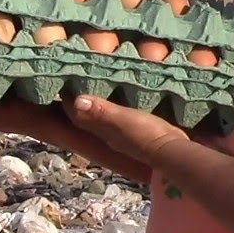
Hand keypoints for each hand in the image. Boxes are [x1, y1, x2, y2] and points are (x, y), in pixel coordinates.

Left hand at [61, 94, 188, 163]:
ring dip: (98, 106)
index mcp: (103, 130)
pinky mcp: (140, 132)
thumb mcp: (123, 119)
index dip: (68, 102)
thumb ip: (102, 111)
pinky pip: (121, 118)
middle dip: (80, 102)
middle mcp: (110, 134)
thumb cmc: (146, 134)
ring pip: (104, 119)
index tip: (60, 83)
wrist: (172, 152)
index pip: (79, 116)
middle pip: (88, 118)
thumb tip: (76, 101)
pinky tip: (122, 99)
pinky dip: (116, 108)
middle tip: (76, 80)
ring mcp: (125, 135)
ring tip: (97, 85)